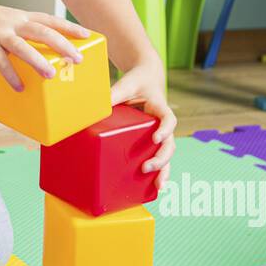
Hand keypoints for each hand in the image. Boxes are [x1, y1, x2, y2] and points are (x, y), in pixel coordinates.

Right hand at [0, 0, 92, 90]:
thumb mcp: (6, 19)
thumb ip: (21, 33)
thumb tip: (38, 52)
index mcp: (21, 16)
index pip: (50, 20)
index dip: (69, 27)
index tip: (88, 34)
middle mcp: (14, 23)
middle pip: (43, 32)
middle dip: (62, 45)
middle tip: (77, 58)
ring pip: (23, 46)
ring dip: (39, 60)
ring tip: (52, 74)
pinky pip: (1, 61)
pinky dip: (11, 75)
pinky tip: (19, 87)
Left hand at [110, 55, 176, 194]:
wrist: (146, 78)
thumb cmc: (136, 81)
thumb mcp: (126, 84)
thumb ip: (114, 94)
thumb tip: (96, 107)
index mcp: (160, 108)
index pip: (168, 120)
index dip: (164, 130)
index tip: (155, 139)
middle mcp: (162, 124)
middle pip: (170, 143)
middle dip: (161, 158)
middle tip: (147, 167)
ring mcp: (159, 133)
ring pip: (167, 154)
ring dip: (164, 170)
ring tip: (158, 186)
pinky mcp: (151, 140)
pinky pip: (157, 155)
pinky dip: (157, 171)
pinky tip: (152, 187)